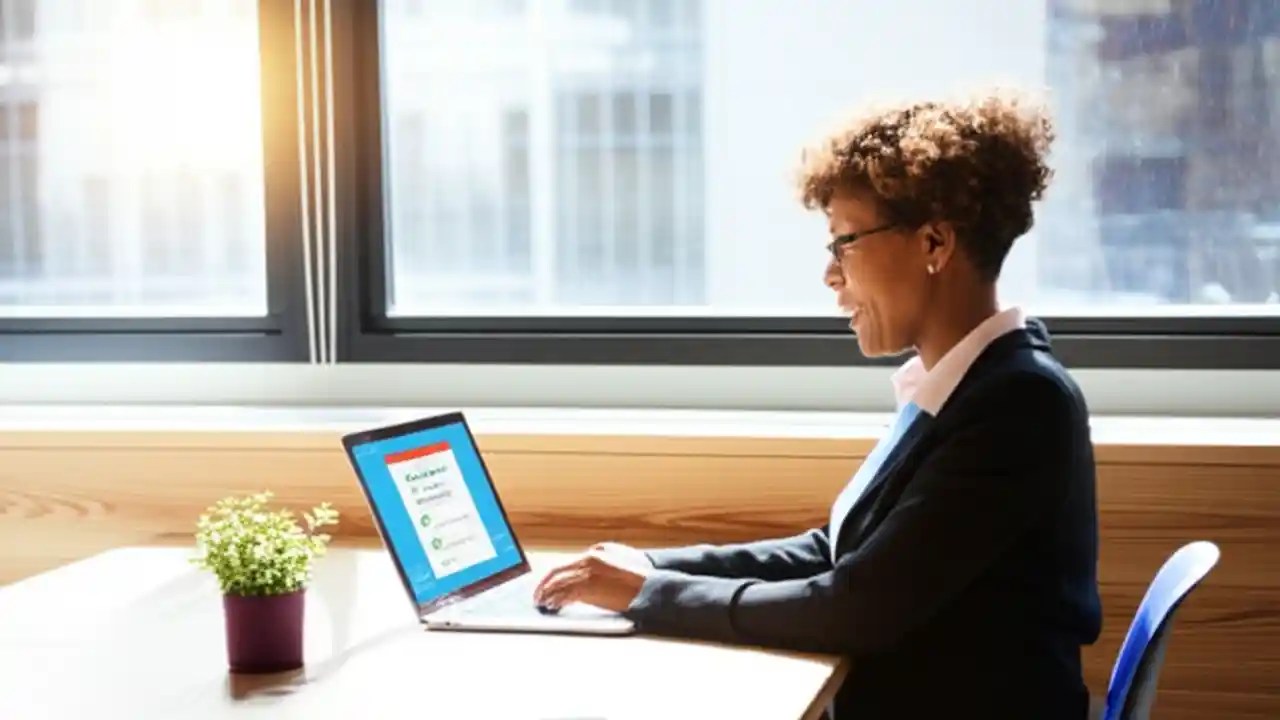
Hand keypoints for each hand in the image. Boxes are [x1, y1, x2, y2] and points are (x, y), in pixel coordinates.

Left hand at [533, 543, 652, 612]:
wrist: (650, 587)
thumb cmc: (639, 575)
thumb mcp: (619, 557)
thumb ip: (600, 558)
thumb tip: (585, 564)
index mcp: (593, 553)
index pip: (563, 565)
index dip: (550, 578)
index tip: (544, 586)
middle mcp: (587, 561)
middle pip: (556, 574)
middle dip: (544, 586)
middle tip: (537, 596)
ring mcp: (587, 575)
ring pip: (559, 585)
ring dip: (548, 595)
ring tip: (543, 603)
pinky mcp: (590, 589)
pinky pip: (566, 595)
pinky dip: (557, 600)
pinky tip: (554, 605)